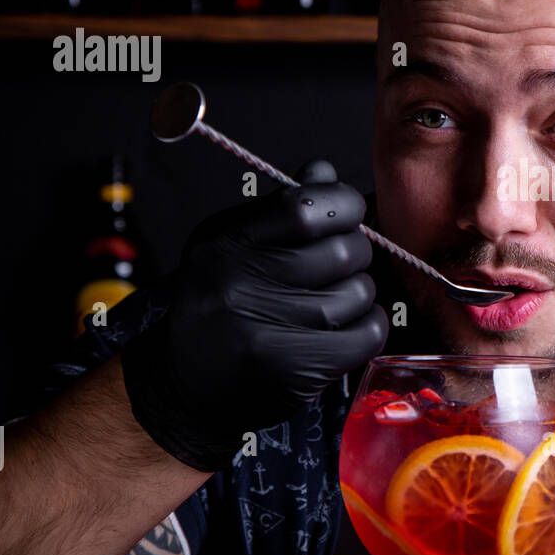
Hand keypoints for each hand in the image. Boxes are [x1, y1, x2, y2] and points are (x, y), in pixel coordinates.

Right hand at [121, 160, 387, 471]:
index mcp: (227, 245)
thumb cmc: (217, 305)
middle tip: (343, 261)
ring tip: (337, 298)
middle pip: (343, 249)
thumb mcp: (232, 245)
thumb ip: (280, 209)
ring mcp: (268, 329)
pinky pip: (366, 334)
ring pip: (359, 292)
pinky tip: (350, 327)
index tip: (350, 210)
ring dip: (360, 293)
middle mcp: (242, 284)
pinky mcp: (293, 368)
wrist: (185, 382)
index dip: (343, 203)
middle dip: (356, 250)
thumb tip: (325, 172)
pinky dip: (370, 327)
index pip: (306, 207)